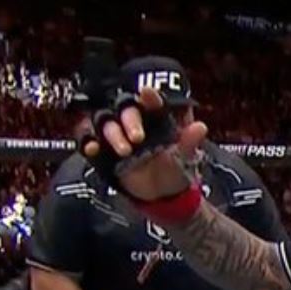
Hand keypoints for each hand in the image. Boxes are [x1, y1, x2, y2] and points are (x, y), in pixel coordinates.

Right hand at [81, 87, 207, 202]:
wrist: (163, 194)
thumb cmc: (175, 170)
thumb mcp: (186, 159)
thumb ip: (190, 143)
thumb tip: (201, 127)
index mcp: (157, 118)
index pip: (151, 101)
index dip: (148, 96)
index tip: (147, 94)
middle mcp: (135, 122)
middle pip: (125, 108)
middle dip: (129, 119)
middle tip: (138, 138)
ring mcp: (117, 134)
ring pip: (106, 121)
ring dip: (111, 132)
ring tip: (124, 151)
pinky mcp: (103, 150)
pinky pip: (90, 141)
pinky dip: (89, 143)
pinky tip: (93, 149)